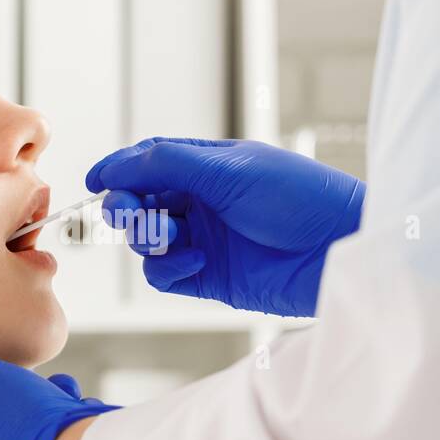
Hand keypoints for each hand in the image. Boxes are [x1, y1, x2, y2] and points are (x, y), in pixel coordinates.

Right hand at [86, 138, 364, 316]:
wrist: (343, 250)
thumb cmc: (301, 197)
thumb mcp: (230, 169)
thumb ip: (167, 164)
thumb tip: (114, 166)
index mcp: (210, 165)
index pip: (150, 162)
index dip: (120, 170)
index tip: (97, 180)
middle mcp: (204, 202)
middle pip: (141, 202)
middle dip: (127, 206)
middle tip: (129, 212)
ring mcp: (206, 240)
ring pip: (148, 242)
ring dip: (149, 238)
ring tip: (172, 238)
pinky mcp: (211, 278)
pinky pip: (166, 275)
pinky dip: (169, 269)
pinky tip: (194, 262)